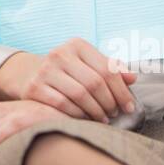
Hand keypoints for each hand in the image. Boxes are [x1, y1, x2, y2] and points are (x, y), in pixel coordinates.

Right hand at [0, 39, 137, 122]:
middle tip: (115, 114)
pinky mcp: (35, 87)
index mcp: (77, 45)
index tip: (129, 107)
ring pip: (79, 95)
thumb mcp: (88, 64)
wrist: (30, 74)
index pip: (107, 69)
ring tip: (103, 118)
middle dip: (109, 102)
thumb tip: (133, 78)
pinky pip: (63, 105)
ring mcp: (45, 70)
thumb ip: (111, 69)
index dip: (122, 91)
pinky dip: (78, 115)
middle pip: (94, 83)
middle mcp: (60, 54)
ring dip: (96, 111)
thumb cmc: (68, 72)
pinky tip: (85, 119)